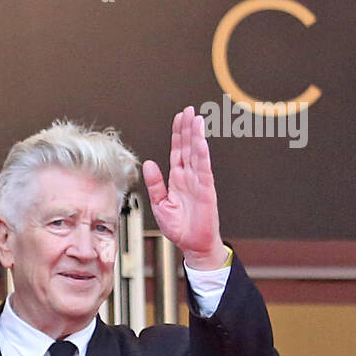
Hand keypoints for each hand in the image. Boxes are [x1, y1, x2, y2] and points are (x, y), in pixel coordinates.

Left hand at [142, 106, 224, 266]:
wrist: (193, 245)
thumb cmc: (179, 228)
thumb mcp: (160, 205)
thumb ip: (155, 184)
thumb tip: (149, 163)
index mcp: (177, 179)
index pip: (177, 151)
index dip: (178, 134)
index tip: (179, 117)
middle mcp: (189, 177)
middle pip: (188, 147)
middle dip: (188, 128)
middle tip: (188, 110)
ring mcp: (199, 182)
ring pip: (197, 154)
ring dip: (196, 136)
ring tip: (196, 119)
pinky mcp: (206, 190)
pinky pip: (204, 169)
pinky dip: (202, 155)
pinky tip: (201, 141)